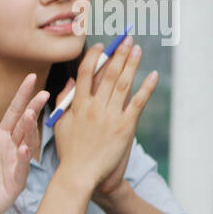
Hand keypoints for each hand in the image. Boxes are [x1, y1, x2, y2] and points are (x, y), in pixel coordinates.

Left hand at [0, 75, 48, 213]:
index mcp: (0, 140)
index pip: (14, 113)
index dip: (23, 96)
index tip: (32, 76)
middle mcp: (11, 151)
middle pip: (25, 125)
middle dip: (33, 109)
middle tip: (43, 91)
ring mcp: (15, 167)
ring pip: (25, 145)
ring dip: (28, 130)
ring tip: (29, 114)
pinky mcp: (13, 186)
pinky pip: (19, 171)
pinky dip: (21, 160)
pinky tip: (23, 149)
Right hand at [53, 37, 156, 196]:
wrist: (81, 175)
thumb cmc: (70, 152)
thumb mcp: (61, 124)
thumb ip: (64, 101)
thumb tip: (71, 81)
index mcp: (78, 106)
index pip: (86, 74)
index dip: (94, 57)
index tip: (101, 46)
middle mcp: (94, 108)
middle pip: (108, 74)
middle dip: (118, 54)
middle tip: (126, 39)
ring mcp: (111, 116)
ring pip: (123, 84)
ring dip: (131, 64)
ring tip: (137, 49)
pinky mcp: (125, 127)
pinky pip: (138, 103)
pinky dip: (146, 88)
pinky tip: (152, 75)